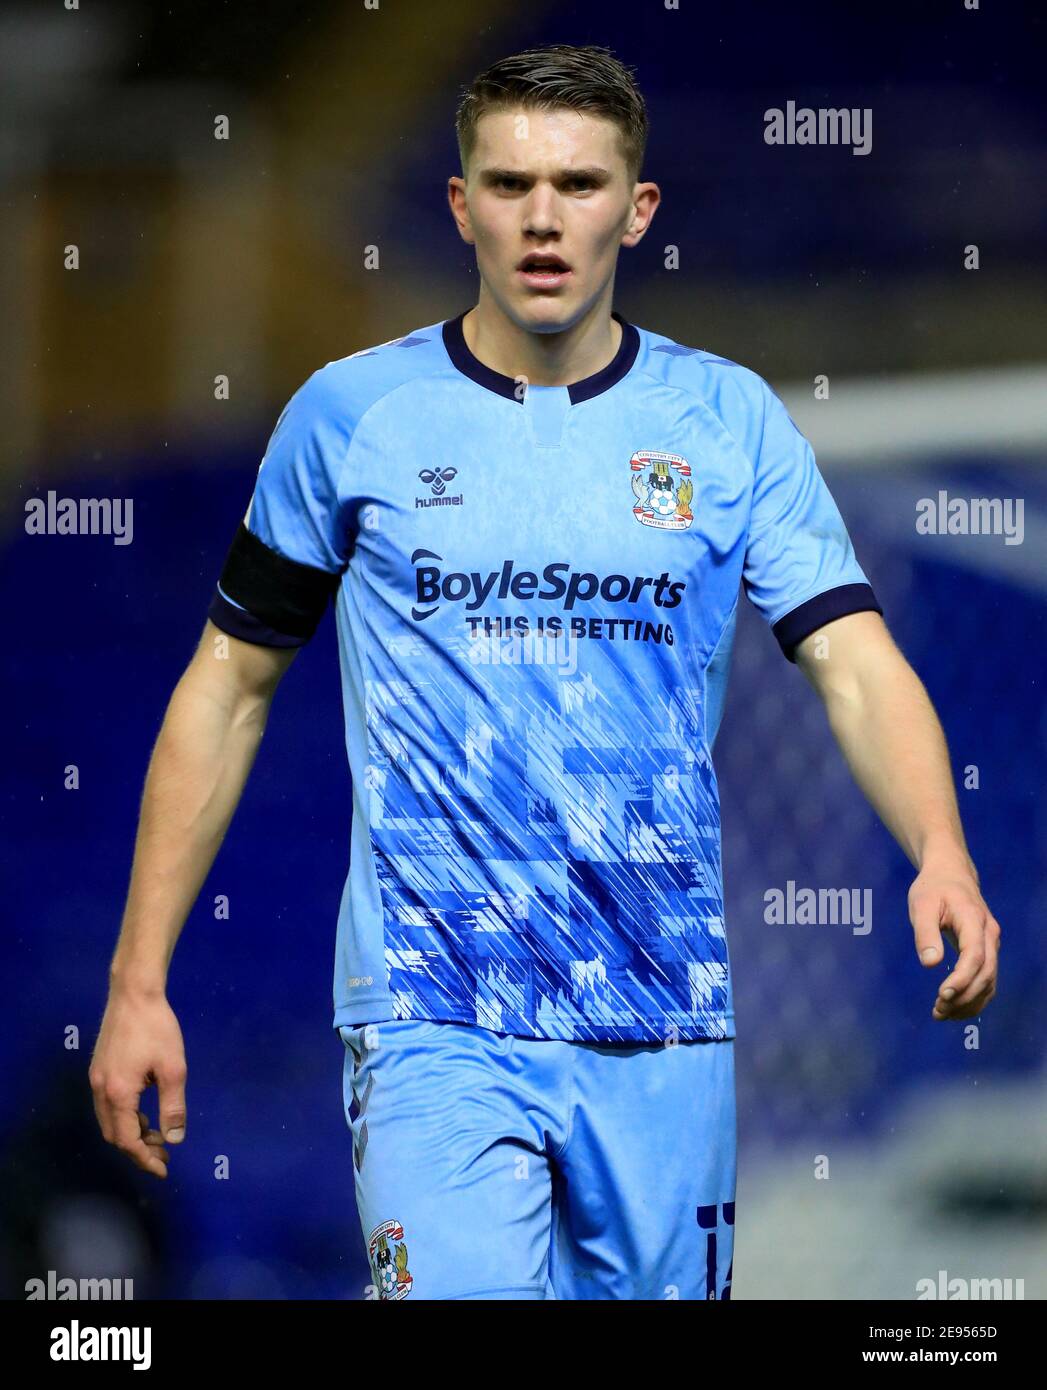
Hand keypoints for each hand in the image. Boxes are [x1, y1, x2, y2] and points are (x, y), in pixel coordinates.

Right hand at [89, 985, 186, 1178]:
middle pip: (114, 1134)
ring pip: (109, 1121)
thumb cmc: (157, 1028)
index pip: (127, 1140)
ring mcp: (96, 1079)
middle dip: (138, 1149)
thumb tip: (175, 1139)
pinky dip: (125, 1117)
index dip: (144, 1159)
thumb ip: (173, 1106)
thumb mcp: (173, 1068)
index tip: (163, 1169)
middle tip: (163, 1154)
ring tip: (157, 1136)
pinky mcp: (98, 1069)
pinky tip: (144, 1114)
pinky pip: (108, 1106)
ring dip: (131, 1133)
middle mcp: (100, 1090)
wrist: (134, 993)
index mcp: (118, 1094)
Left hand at [909, 866, 999, 1020]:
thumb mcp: (921, 904)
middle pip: (986, 973)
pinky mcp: (987, 951)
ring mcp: (992, 944)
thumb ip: (925, 933)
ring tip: (942, 1014)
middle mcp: (989, 935)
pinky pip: (987, 979)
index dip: (962, 978)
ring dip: (969, 1002)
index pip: (975, 955)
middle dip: (964, 996)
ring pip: (989, 980)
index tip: (942, 995)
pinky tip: (955, 1008)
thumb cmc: (933, 888)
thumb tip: (930, 964)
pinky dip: (974, 997)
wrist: (951, 874)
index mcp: (973, 920)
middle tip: (938, 1011)